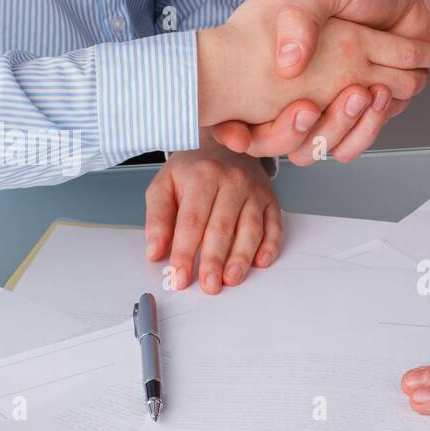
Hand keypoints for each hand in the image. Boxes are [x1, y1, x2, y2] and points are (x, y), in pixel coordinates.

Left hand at [144, 137, 282, 294]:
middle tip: (209, 285)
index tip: (179, 276)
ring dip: (242, 257)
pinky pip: (274, 226)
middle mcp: (231, 181)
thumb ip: (157, 218)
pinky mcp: (271, 200)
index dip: (185, 251)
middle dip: (214, 260)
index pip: (191, 221)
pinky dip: (269, 246)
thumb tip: (155, 252)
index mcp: (201, 176)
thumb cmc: (193, 170)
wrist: (224, 145)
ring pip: (250, 229)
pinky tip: (260, 263)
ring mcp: (254, 191)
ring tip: (231, 279)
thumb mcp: (164, 184)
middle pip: (222, 227)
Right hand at [212, 0, 429, 162]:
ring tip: (358, 94)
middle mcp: (309, 87)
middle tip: (306, 108)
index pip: (246, 108)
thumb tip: (287, 61)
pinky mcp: (366, 115)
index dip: (235, 129)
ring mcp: (337, 103)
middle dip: (290, 133)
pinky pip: (353, 145)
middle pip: (283, 139)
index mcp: (291, 61)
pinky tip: (377, 98)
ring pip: (320, 147)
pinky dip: (366, 129)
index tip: (233, 132)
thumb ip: (300, 10)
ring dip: (336, 127)